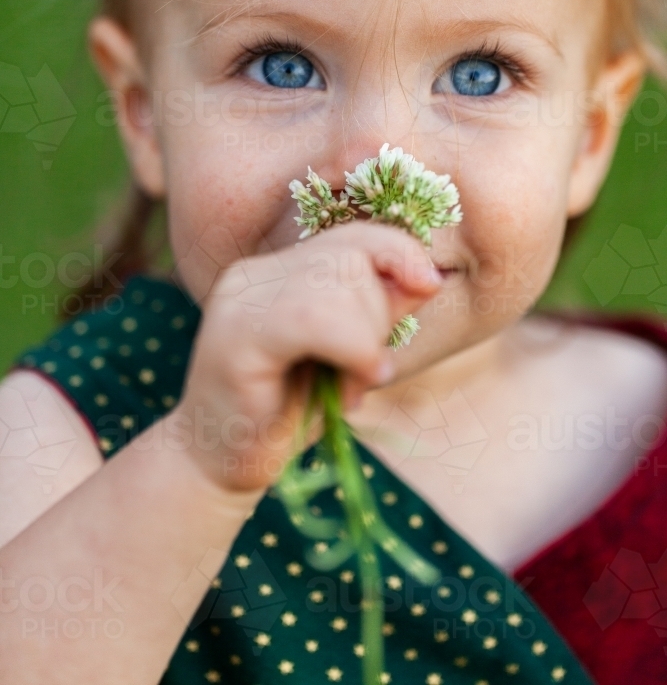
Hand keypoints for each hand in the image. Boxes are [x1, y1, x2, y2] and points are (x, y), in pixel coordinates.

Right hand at [174, 222, 440, 490]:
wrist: (218, 468)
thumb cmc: (287, 416)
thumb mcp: (346, 356)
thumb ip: (378, 314)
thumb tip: (426, 278)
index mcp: (276, 271)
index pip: (350, 236)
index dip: (398, 250)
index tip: (429, 284)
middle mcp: (253, 274)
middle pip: (350, 255)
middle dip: (379, 315)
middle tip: (366, 372)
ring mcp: (238, 300)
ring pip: (338, 280)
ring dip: (366, 340)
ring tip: (351, 388)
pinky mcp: (235, 337)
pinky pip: (314, 318)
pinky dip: (352, 351)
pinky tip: (348, 393)